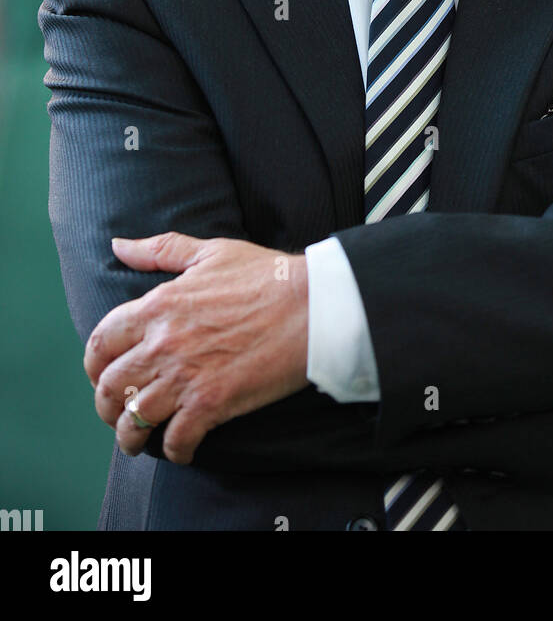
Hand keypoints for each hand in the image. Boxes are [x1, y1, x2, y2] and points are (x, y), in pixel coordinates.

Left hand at [83, 232, 309, 465]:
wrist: (313, 305)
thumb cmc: (267, 276)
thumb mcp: (210, 252)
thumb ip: (160, 249)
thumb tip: (118, 246)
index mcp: (159, 305)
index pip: (100, 341)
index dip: (95, 363)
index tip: (103, 373)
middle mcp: (164, 342)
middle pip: (109, 385)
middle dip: (105, 405)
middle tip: (117, 412)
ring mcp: (186, 375)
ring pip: (133, 419)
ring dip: (130, 435)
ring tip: (138, 440)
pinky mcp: (212, 403)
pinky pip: (175, 440)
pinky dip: (174, 451)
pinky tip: (183, 448)